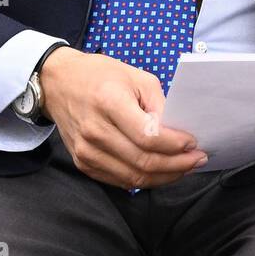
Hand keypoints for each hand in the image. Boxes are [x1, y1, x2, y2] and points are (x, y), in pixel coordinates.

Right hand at [38, 46, 207, 187]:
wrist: (58, 83)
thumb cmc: (99, 75)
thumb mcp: (136, 77)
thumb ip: (158, 105)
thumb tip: (178, 132)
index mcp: (109, 102)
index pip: (148, 137)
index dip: (175, 144)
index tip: (192, 142)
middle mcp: (94, 130)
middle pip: (143, 161)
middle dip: (177, 165)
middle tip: (196, 159)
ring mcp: (86, 150)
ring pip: (134, 177)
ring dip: (164, 176)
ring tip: (183, 168)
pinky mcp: (83, 163)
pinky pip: (120, 180)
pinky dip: (144, 179)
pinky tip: (161, 171)